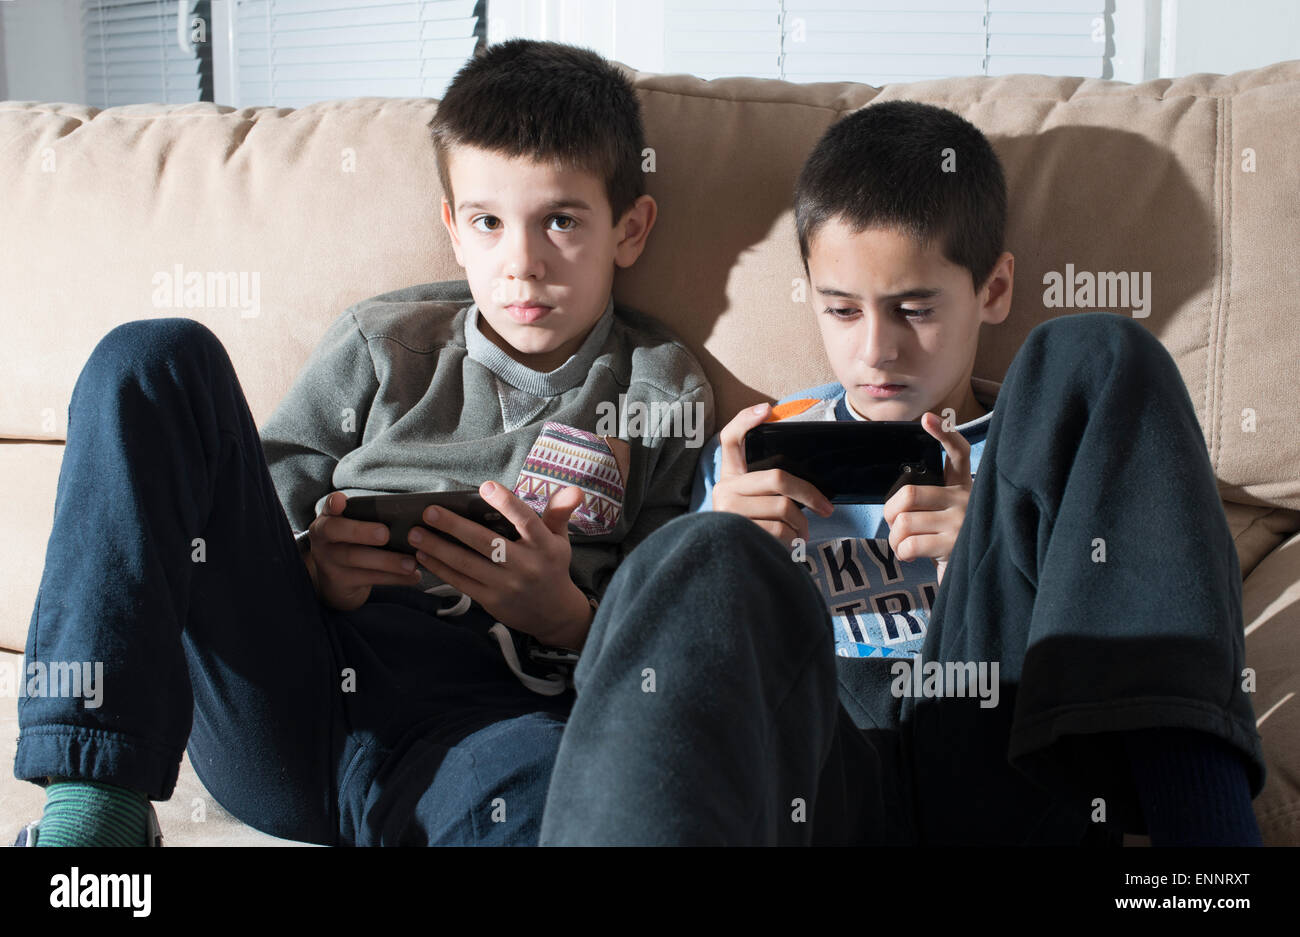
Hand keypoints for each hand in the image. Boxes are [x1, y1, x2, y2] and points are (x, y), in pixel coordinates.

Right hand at [307, 491, 421, 610]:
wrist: (337, 581)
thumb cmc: (354, 544)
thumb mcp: (355, 529)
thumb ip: (371, 518)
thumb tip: (410, 514)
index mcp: (329, 519)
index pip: (328, 507)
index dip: (333, 504)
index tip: (341, 502)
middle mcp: (324, 539)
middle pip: (337, 531)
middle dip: (361, 531)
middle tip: (385, 533)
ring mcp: (329, 562)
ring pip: (356, 558)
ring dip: (387, 561)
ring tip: (410, 562)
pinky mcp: (341, 582)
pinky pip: (369, 578)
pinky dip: (395, 578)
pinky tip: (413, 576)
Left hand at [410, 481, 594, 649]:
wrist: (554, 614)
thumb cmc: (552, 566)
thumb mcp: (560, 539)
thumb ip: (560, 512)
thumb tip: (574, 489)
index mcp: (544, 545)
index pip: (526, 520)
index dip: (507, 503)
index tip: (486, 487)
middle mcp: (526, 565)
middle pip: (486, 543)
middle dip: (454, 526)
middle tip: (429, 512)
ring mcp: (508, 585)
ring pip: (467, 563)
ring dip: (438, 548)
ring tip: (415, 533)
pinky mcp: (492, 601)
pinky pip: (462, 582)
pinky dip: (440, 568)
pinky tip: (423, 555)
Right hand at [711, 403, 832, 548]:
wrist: (730, 569)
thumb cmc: (756, 531)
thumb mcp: (757, 505)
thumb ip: (771, 488)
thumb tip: (812, 486)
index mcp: (729, 477)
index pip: (730, 440)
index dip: (746, 421)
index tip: (767, 409)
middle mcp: (724, 490)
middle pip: (778, 478)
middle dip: (809, 494)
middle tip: (827, 509)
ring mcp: (729, 511)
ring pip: (783, 508)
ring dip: (801, 525)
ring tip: (800, 534)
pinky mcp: (737, 532)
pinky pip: (781, 531)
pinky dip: (794, 541)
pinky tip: (790, 546)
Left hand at [881, 411, 972, 585]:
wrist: (981, 577)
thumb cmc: (953, 543)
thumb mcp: (947, 515)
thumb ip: (930, 501)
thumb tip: (897, 502)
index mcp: (963, 487)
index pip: (958, 452)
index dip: (943, 434)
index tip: (927, 418)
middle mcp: (964, 499)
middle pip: (909, 492)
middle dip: (890, 511)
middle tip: (893, 523)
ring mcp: (960, 521)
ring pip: (904, 521)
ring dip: (894, 538)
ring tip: (903, 545)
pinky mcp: (953, 545)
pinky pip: (910, 543)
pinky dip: (901, 551)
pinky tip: (910, 555)